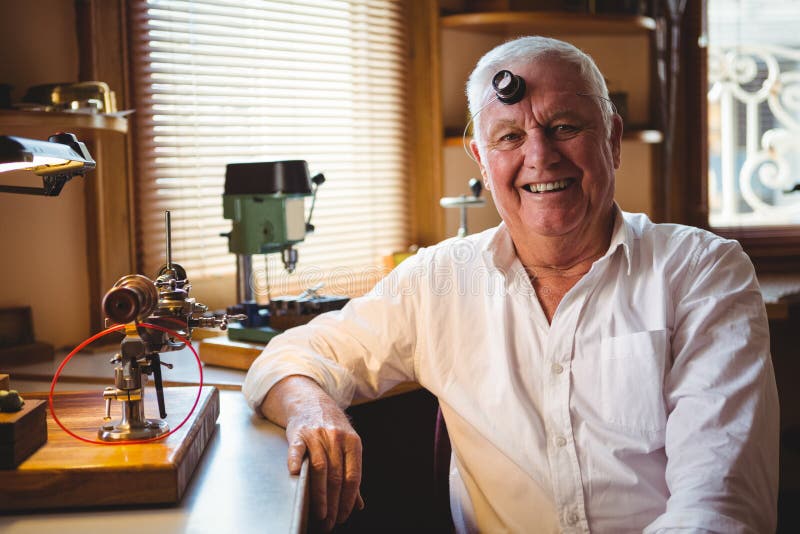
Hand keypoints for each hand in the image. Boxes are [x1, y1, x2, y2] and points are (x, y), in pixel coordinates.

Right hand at [261, 376, 364, 530]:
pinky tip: (294, 476)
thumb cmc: (332, 429)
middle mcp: (336, 438)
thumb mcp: (347, 446)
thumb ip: (352, 474)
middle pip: (336, 476)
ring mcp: (317, 434)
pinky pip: (297, 449)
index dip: (348, 499)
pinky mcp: (298, 432)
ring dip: (319, 495)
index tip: (343, 516)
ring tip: (319, 514)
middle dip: (334, 503)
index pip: (352, 476)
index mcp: (353, 442)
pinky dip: (295, 462)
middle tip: (329, 522)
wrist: (311, 401)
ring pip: (320, 468)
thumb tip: (358, 504)